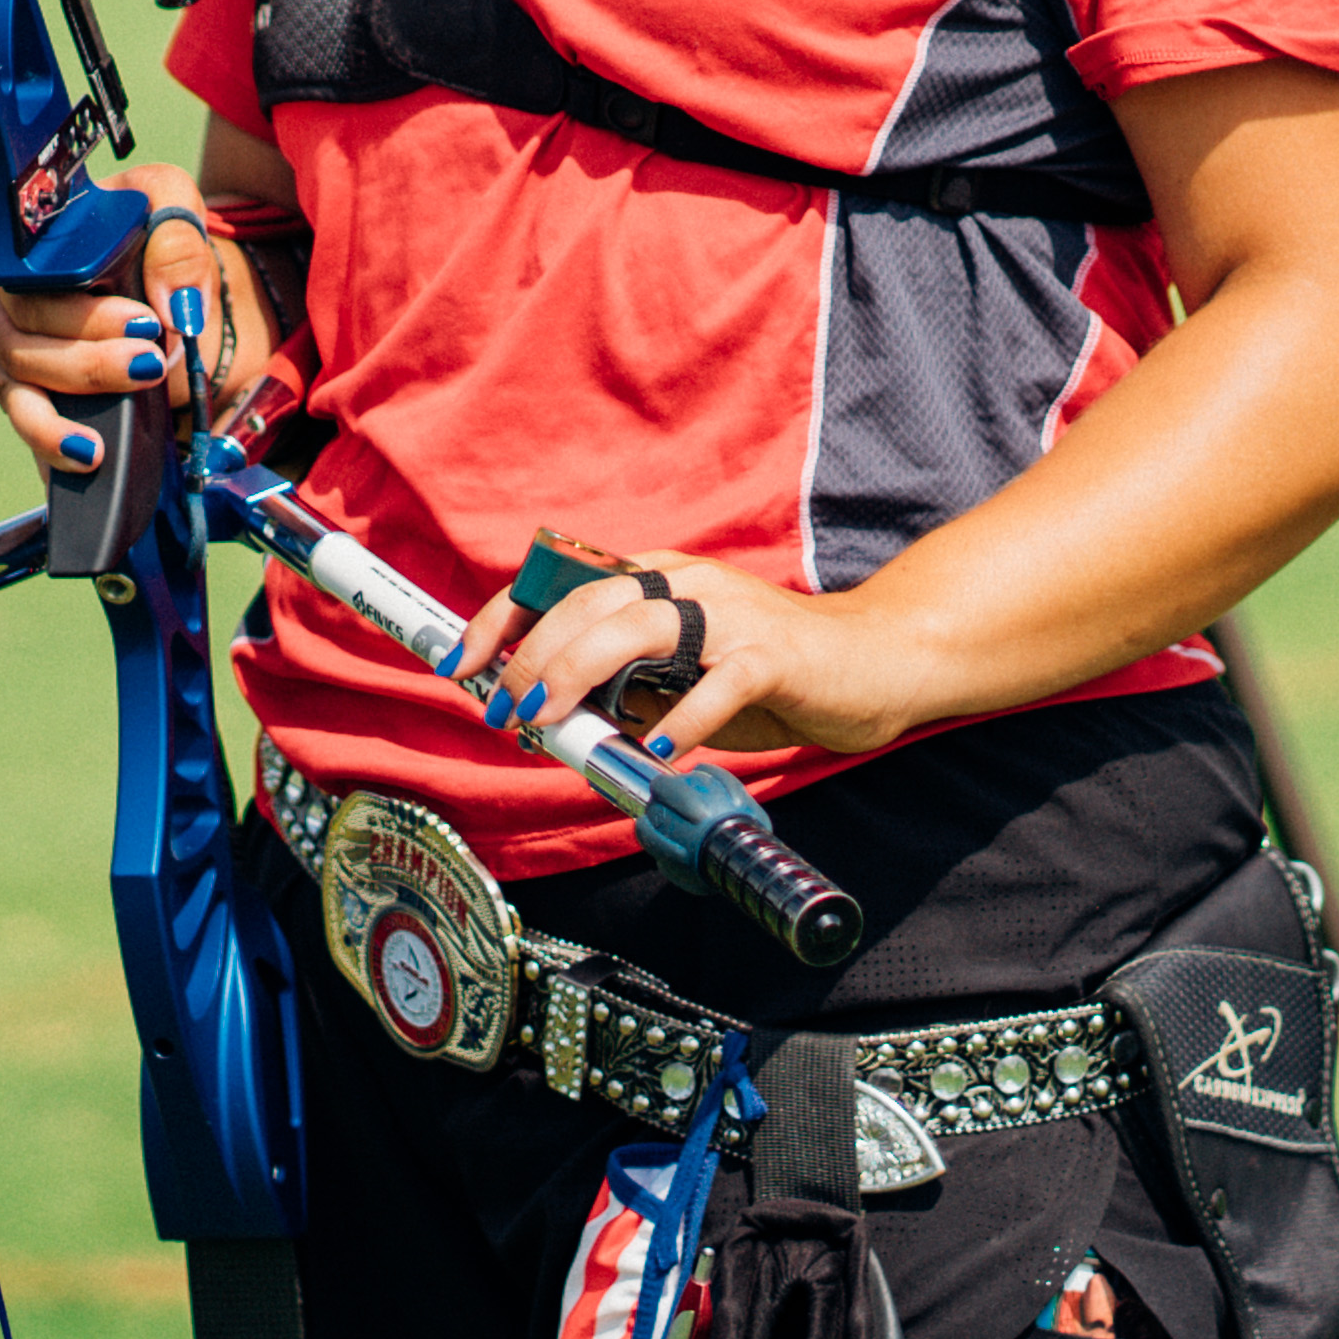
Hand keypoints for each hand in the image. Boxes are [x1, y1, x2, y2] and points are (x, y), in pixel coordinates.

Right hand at [0, 163, 279, 478]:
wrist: (162, 284)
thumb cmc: (153, 235)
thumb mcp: (175, 209)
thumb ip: (178, 239)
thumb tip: (172, 304)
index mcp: (23, 238)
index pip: (29, 277)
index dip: (80, 308)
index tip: (143, 322)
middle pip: (20, 336)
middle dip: (88, 361)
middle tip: (150, 365)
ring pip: (14, 385)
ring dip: (59, 415)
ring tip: (100, 440)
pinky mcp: (16, 385)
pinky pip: (23, 418)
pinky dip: (49, 441)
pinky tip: (82, 458)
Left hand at [450, 547, 929, 763]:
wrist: (873, 661)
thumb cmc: (770, 673)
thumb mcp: (683, 678)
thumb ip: (628, 689)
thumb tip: (562, 721)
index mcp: (659, 581)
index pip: (565, 586)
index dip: (506, 620)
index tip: (465, 665)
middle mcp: (687, 584)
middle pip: (590, 605)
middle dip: (534, 658)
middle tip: (508, 712)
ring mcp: (730, 616)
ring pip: (638, 628)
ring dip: (582, 674)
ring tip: (552, 721)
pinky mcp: (770, 655)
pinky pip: (716, 685)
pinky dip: (680, 723)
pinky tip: (657, 757)